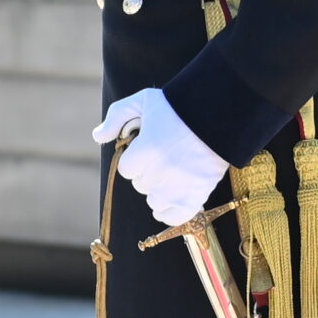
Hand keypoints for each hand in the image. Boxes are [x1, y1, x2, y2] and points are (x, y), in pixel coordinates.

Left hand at [94, 89, 229, 227]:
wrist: (219, 114)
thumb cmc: (178, 106)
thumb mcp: (143, 100)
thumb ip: (116, 116)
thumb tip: (98, 137)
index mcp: (147, 149)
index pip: (126, 169)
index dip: (135, 158)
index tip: (147, 148)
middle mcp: (161, 172)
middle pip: (141, 184)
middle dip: (148, 171)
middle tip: (164, 155)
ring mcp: (179, 187)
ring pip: (154, 201)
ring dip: (159, 190)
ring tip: (172, 172)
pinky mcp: (197, 196)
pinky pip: (173, 217)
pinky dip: (170, 212)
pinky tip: (172, 198)